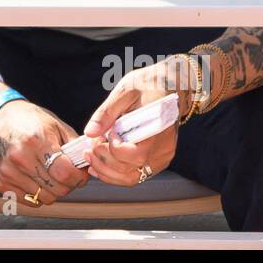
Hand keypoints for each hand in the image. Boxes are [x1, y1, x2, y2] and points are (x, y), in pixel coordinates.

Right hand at [0, 100, 86, 207]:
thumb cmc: (29, 120)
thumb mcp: (56, 125)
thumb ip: (75, 146)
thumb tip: (90, 163)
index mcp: (36, 141)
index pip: (64, 173)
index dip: (78, 177)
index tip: (80, 173)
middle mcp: (20, 158)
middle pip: (56, 189)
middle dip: (68, 185)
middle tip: (67, 174)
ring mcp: (8, 172)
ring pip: (44, 198)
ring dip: (53, 190)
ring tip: (51, 175)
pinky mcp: (1, 182)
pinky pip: (30, 201)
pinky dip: (38, 194)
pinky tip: (37, 179)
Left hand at [82, 56, 191, 186]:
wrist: (173, 86)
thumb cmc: (150, 84)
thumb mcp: (125, 91)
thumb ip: (106, 112)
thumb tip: (89, 132)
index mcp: (158, 130)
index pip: (135, 154)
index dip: (113, 148)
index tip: (104, 135)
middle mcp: (163, 149)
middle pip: (130, 170)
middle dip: (103, 161)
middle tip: (88, 148)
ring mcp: (162, 158)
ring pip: (132, 178)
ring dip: (107, 172)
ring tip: (90, 158)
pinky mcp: (158, 161)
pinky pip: (136, 175)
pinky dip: (116, 173)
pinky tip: (100, 164)